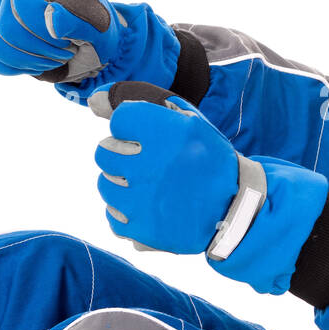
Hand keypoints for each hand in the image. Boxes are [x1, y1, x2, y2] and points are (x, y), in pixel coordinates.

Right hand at [0, 0, 124, 85]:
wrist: (92, 39)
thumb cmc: (98, 27)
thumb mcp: (100, 22)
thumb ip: (78, 18)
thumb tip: (51, 21)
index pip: (24, 5)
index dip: (42, 32)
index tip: (68, 43)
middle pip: (6, 24)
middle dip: (37, 50)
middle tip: (65, 53)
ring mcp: (3, 3)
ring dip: (26, 60)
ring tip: (53, 59)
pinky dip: (10, 66)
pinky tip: (33, 66)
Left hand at [90, 82, 328, 294]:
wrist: (235, 207)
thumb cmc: (208, 158)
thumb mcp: (187, 120)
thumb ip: (139, 101)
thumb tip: (93, 99)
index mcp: (168, 133)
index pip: (120, 118)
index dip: (134, 126)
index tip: (150, 136)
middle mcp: (153, 166)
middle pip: (104, 151)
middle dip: (122, 153)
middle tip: (147, 161)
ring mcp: (144, 200)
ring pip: (105, 184)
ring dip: (122, 183)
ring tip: (149, 185)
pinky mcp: (142, 230)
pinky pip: (112, 215)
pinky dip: (127, 212)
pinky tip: (148, 207)